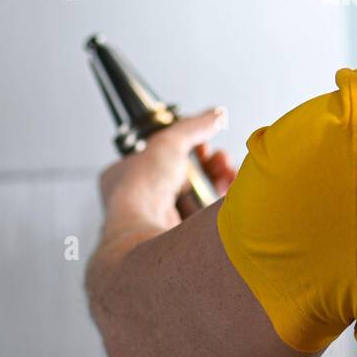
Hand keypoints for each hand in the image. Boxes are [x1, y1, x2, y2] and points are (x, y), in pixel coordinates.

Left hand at [99, 107, 231, 234]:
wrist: (145, 233)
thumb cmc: (141, 191)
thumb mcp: (169, 142)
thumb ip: (194, 127)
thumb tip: (215, 115)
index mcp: (126, 177)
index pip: (162, 157)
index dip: (187, 149)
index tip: (204, 144)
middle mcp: (141, 201)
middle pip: (185, 177)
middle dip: (208, 167)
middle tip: (221, 161)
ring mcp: (160, 223)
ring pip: (197, 199)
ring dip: (216, 184)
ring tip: (228, 175)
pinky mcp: (178, 241)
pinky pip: (204, 220)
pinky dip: (218, 207)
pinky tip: (230, 194)